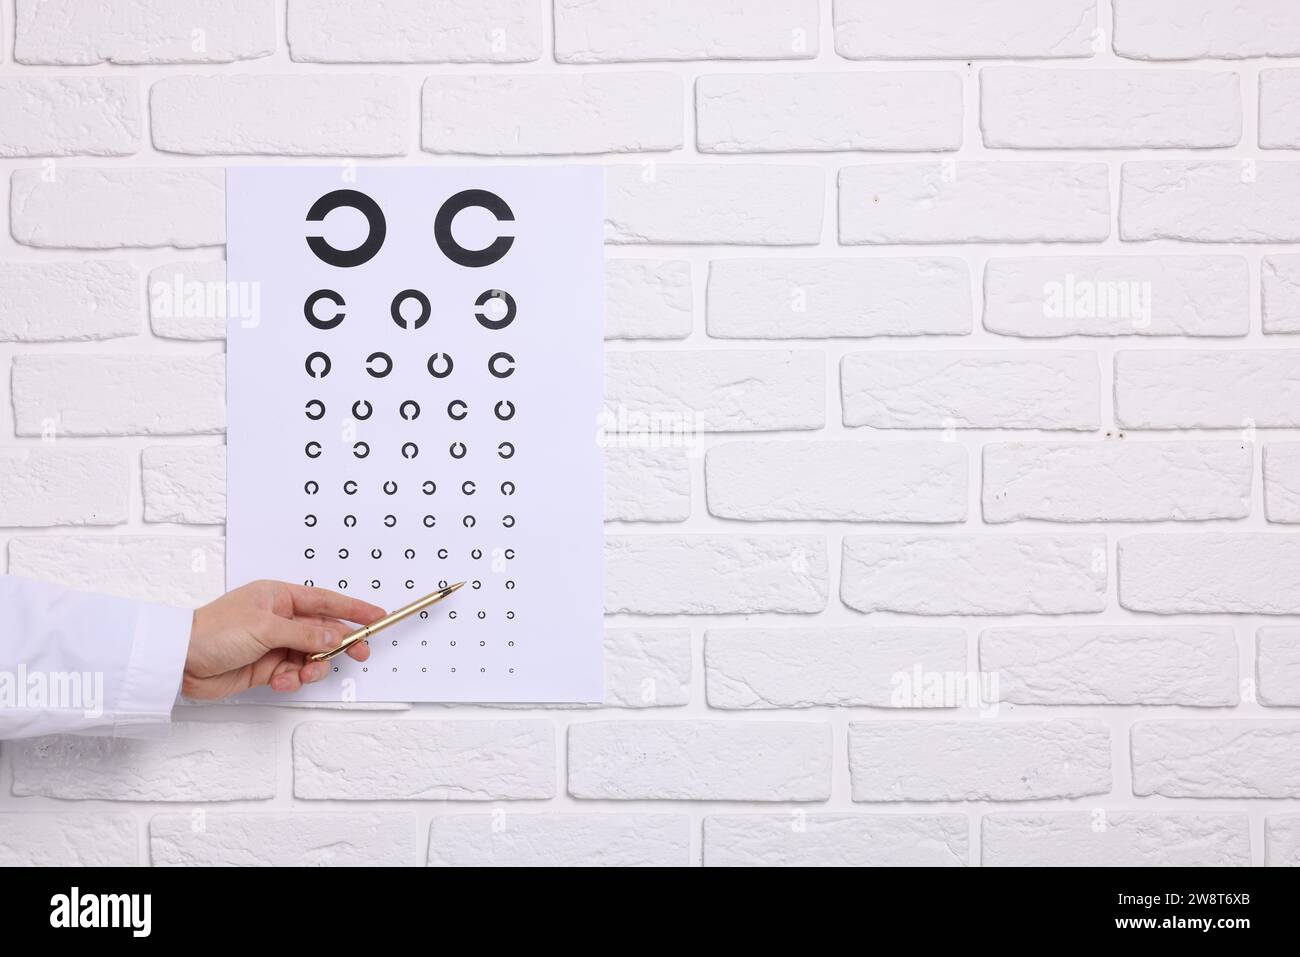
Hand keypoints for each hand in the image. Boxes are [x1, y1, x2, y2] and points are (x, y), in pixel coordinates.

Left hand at [184, 580, 385, 699]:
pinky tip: (281, 681)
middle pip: (323, 630)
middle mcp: (280, 618)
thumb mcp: (266, 628)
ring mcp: (275, 643)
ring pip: (312, 655)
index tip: (377, 616)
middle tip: (360, 653)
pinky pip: (294, 672)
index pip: (326, 601)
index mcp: (279, 597)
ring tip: (303, 674)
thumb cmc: (214, 631)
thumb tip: (336, 637)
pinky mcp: (267, 667)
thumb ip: (306, 634)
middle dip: (341, 643)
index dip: (354, 609)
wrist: (180, 661)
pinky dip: (293, 679)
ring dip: (313, 667)